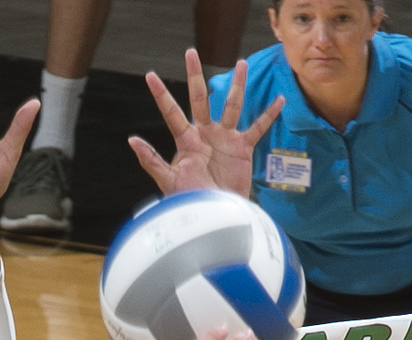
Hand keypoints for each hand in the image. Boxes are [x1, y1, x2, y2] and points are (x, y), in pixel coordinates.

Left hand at [129, 50, 282, 196]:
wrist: (217, 216)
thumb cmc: (191, 201)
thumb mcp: (169, 181)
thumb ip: (151, 160)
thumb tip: (132, 140)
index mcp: (186, 140)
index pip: (171, 112)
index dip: (161, 95)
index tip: (149, 75)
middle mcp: (204, 134)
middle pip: (200, 98)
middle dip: (195, 76)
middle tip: (191, 53)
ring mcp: (224, 138)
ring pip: (231, 105)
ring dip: (236, 85)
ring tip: (241, 63)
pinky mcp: (242, 147)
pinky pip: (257, 127)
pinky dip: (269, 115)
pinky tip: (279, 100)